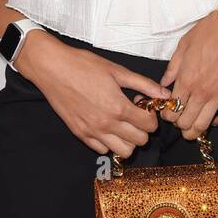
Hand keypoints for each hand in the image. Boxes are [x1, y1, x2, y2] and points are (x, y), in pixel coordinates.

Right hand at [12, 31, 171, 158]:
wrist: (52, 68)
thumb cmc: (84, 65)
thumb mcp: (117, 71)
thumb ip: (144, 85)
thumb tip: (164, 95)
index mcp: (118, 107)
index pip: (149, 126)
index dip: (151, 116)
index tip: (142, 105)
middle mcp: (106, 124)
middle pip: (140, 142)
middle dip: (142, 129)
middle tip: (134, 114)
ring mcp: (92, 131)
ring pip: (123, 151)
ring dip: (128, 139)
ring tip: (122, 123)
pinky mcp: (80, 134)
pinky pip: (102, 149)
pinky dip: (109, 142)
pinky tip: (106, 126)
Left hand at [153, 9, 217, 139]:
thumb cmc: (209, 30)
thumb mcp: (183, 45)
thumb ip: (173, 68)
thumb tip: (164, 83)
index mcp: (185, 80)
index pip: (171, 109)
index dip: (167, 115)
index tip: (169, 113)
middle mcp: (201, 92)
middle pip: (185, 122)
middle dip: (179, 126)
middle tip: (180, 122)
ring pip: (204, 124)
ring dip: (195, 131)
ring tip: (192, 130)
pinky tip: (216, 118)